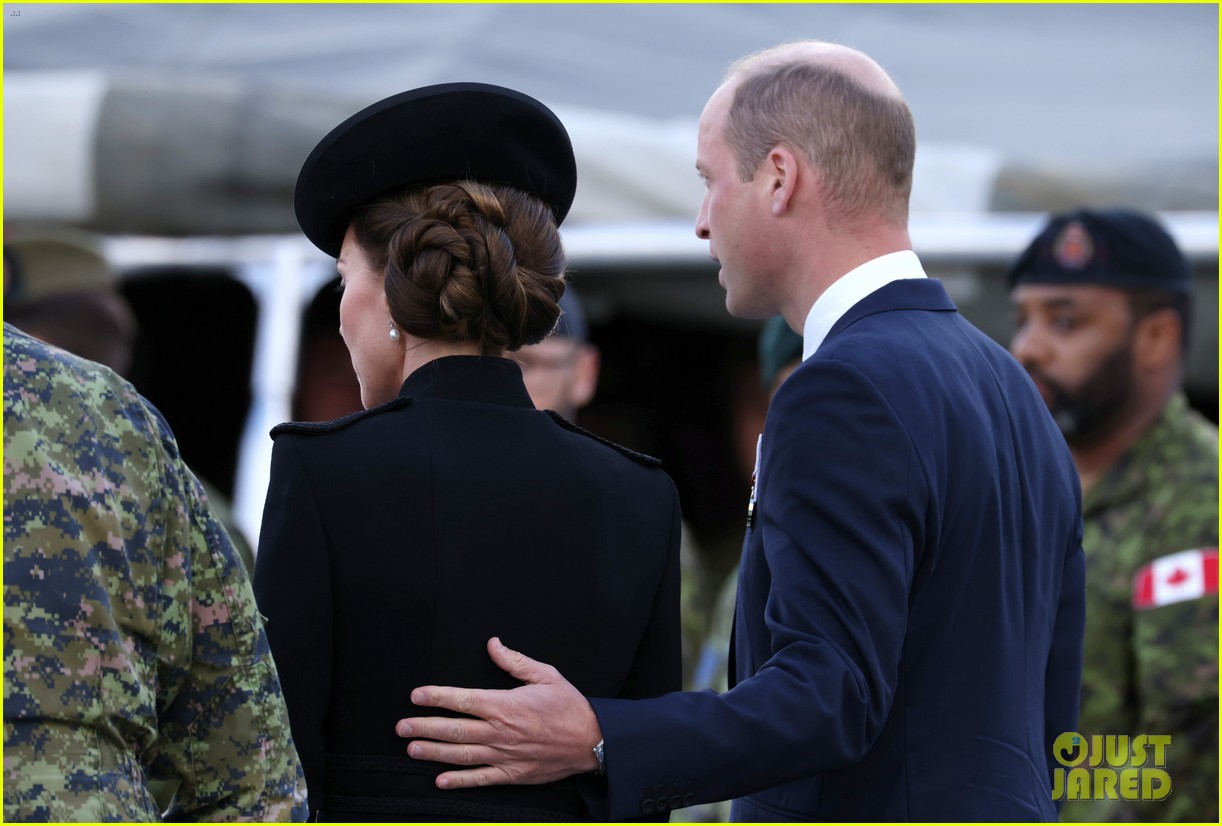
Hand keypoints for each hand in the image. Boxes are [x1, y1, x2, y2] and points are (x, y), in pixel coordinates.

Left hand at [395, 637, 602, 788]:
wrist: (593, 741)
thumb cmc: (570, 706)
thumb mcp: (546, 675)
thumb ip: (515, 661)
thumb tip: (493, 644)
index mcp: (506, 705)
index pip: (463, 700)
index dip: (437, 697)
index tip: (417, 695)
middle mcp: (501, 732)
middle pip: (455, 729)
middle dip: (424, 726)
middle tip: (401, 726)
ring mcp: (505, 756)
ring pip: (462, 755)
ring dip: (434, 752)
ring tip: (412, 748)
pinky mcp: (513, 774)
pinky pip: (481, 779)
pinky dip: (459, 782)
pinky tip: (441, 781)